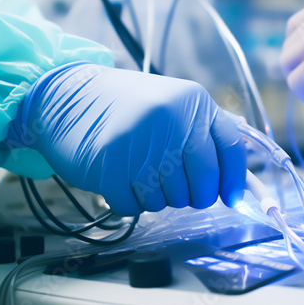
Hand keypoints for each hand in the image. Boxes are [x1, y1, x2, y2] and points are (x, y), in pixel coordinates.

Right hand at [9, 62, 246, 215]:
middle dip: (193, 195)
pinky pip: (136, 208)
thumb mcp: (173, 103)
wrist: (67, 96)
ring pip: (170, 200)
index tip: (231, 198)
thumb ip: (204, 133)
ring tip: (140, 173)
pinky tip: (120, 180)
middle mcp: (171, 120)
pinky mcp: (110, 168)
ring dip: (157, 197)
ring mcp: (140, 145)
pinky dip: (130, 202)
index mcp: (192, 101)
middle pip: (203, 184)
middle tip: (173, 184)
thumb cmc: (125, 105)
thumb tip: (236, 185)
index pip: (229, 151)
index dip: (233, 180)